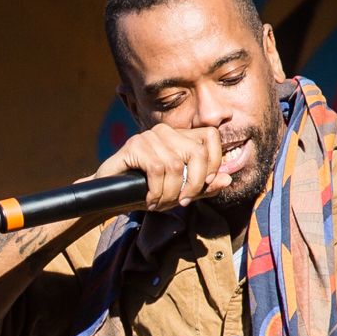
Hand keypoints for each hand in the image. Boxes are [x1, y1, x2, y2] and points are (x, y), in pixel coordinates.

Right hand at [94, 123, 235, 212]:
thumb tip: (227, 180)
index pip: (211, 136)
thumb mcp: (179, 192)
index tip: (203, 188)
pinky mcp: (134, 145)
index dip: (215, 162)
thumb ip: (203, 187)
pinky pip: (157, 169)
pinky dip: (156, 191)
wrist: (109, 198)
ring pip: (175, 165)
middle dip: (194, 184)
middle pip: (197, 151)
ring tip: (160, 204)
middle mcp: (166, 131)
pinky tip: (149, 199)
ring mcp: (149, 136)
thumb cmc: (144, 192)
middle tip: (181, 202)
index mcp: (179, 137)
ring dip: (170, 193)